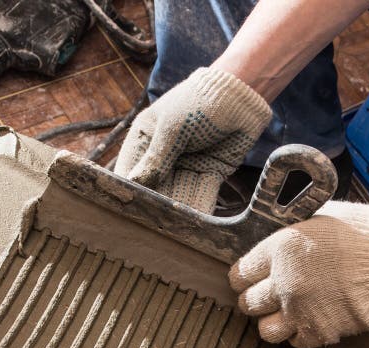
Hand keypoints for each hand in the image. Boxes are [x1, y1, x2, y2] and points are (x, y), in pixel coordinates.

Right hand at [115, 67, 270, 212]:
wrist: (241, 96)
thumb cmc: (200, 102)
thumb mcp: (173, 128)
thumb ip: (156, 158)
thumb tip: (134, 184)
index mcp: (145, 140)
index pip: (130, 172)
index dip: (128, 192)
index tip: (128, 212)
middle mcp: (163, 157)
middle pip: (154, 189)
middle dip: (155, 207)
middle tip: (152, 227)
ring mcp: (185, 167)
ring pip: (178, 195)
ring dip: (177, 212)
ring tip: (174, 231)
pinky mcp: (208, 174)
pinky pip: (201, 195)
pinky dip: (199, 209)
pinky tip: (195, 225)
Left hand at [228, 201, 368, 347]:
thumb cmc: (365, 234)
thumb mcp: (320, 219)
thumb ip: (291, 237)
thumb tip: (277, 246)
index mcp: (280, 249)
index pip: (239, 273)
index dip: (244, 277)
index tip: (250, 279)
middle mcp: (283, 282)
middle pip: (248, 303)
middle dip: (255, 300)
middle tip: (268, 296)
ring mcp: (300, 310)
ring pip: (265, 329)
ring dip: (272, 322)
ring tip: (285, 313)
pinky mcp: (320, 331)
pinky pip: (294, 342)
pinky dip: (298, 334)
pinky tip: (309, 320)